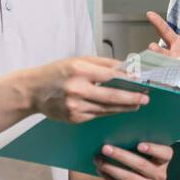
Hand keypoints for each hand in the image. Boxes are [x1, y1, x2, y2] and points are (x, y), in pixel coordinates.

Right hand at [27, 56, 148, 122]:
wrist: (33, 90)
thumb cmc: (57, 72)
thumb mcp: (78, 60)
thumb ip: (103, 63)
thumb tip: (126, 67)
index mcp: (79, 70)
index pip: (110, 75)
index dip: (128, 79)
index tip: (141, 81)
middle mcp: (77, 89)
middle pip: (112, 95)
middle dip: (132, 98)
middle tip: (145, 98)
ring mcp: (75, 106)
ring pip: (107, 108)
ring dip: (124, 107)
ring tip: (137, 104)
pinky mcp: (74, 118)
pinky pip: (98, 115)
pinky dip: (110, 112)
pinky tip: (119, 109)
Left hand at [93, 142, 172, 179]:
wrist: (132, 178)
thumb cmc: (135, 156)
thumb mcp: (138, 149)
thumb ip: (134, 141)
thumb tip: (114, 135)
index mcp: (164, 159)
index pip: (165, 153)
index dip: (154, 149)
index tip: (139, 145)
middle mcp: (161, 175)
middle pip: (141, 165)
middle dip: (121, 156)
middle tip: (105, 148)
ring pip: (130, 178)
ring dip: (111, 168)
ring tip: (98, 160)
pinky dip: (110, 179)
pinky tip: (100, 171)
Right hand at [145, 1, 179, 92]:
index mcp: (175, 45)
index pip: (165, 31)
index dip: (157, 22)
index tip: (149, 14)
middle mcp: (168, 56)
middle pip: (157, 50)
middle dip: (154, 50)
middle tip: (152, 47)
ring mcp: (167, 69)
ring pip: (158, 66)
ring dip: (159, 67)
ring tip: (165, 68)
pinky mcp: (170, 81)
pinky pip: (163, 80)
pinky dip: (163, 81)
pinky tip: (166, 81)